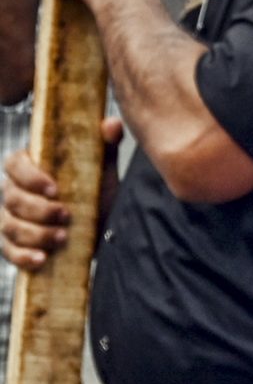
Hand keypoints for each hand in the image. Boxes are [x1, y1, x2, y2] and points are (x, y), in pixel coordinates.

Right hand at [1, 117, 119, 273]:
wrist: (98, 227)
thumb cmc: (93, 192)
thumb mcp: (102, 169)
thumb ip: (105, 145)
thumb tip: (111, 124)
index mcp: (29, 168)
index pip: (14, 163)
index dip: (29, 176)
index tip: (54, 188)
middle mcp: (13, 192)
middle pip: (12, 199)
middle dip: (38, 210)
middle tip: (66, 215)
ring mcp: (8, 219)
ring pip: (8, 226)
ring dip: (35, 234)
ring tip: (62, 237)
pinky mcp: (12, 244)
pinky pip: (7, 251)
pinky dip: (23, 256)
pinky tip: (41, 259)